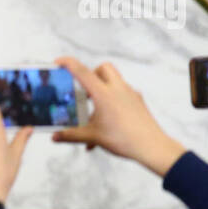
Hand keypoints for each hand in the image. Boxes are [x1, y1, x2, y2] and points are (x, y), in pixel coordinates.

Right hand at [52, 58, 185, 175]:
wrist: (151, 146)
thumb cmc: (124, 139)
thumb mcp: (93, 136)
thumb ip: (71, 135)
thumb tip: (56, 136)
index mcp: (104, 94)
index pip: (82, 72)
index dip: (68, 64)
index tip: (58, 62)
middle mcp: (118, 89)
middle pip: (103, 68)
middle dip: (91, 73)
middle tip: (83, 88)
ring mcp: (130, 94)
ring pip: (114, 81)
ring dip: (101, 89)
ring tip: (94, 111)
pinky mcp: (138, 101)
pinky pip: (122, 95)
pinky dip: (112, 102)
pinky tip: (109, 120)